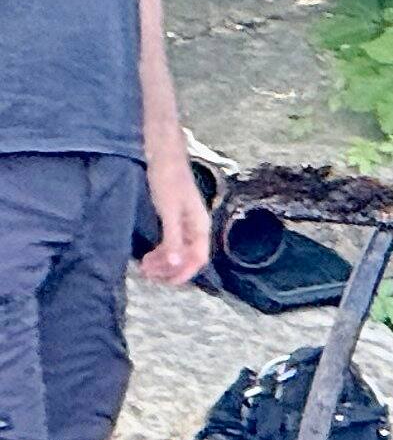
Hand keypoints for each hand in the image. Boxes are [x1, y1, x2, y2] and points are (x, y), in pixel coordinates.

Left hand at [139, 152, 209, 286]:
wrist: (163, 157)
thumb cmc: (168, 181)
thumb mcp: (169, 212)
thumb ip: (173, 239)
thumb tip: (177, 264)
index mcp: (200, 226)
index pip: (198, 258)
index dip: (184, 273)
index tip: (165, 282)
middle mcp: (196, 227)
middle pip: (189, 257)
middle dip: (170, 269)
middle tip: (147, 274)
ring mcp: (186, 223)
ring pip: (179, 251)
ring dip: (164, 262)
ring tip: (144, 266)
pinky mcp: (175, 219)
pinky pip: (171, 243)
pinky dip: (160, 252)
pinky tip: (148, 254)